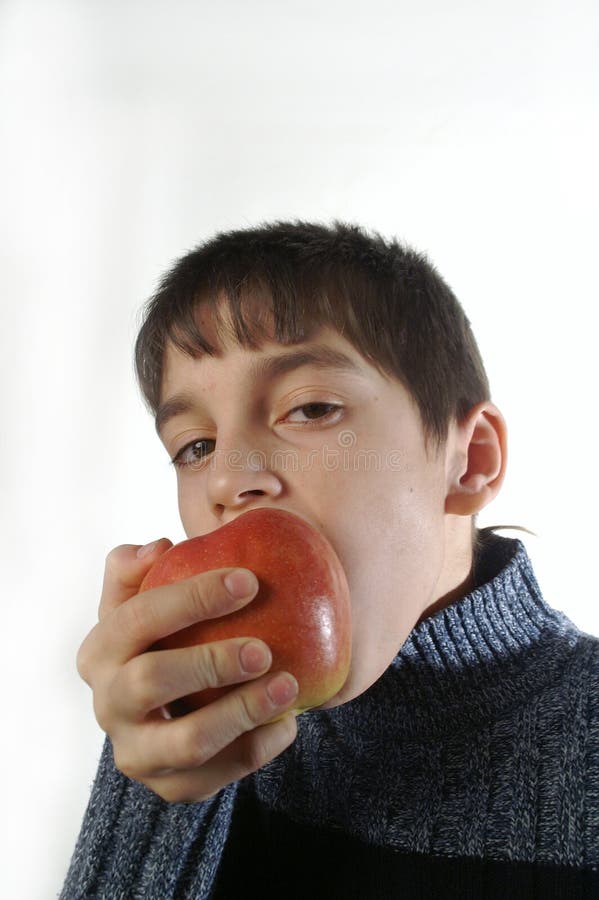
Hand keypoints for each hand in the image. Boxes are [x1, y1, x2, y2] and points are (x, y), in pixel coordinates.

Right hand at [76, 540, 298, 802]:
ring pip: (186, 742)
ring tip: (287, 687)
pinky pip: (218, 775)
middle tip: (263, 648)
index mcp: (99, 651)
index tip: (248, 580)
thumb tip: (157, 548)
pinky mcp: (171, 786)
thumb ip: (138, 566)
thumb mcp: (142, 595)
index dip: (192, 597)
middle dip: (210, 662)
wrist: (169, 704)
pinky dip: (258, 748)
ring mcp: (137, 752)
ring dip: (241, 713)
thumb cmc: (163, 634)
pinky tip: (287, 720)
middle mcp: (108, 705)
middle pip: (150, 682)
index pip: (138, 617)